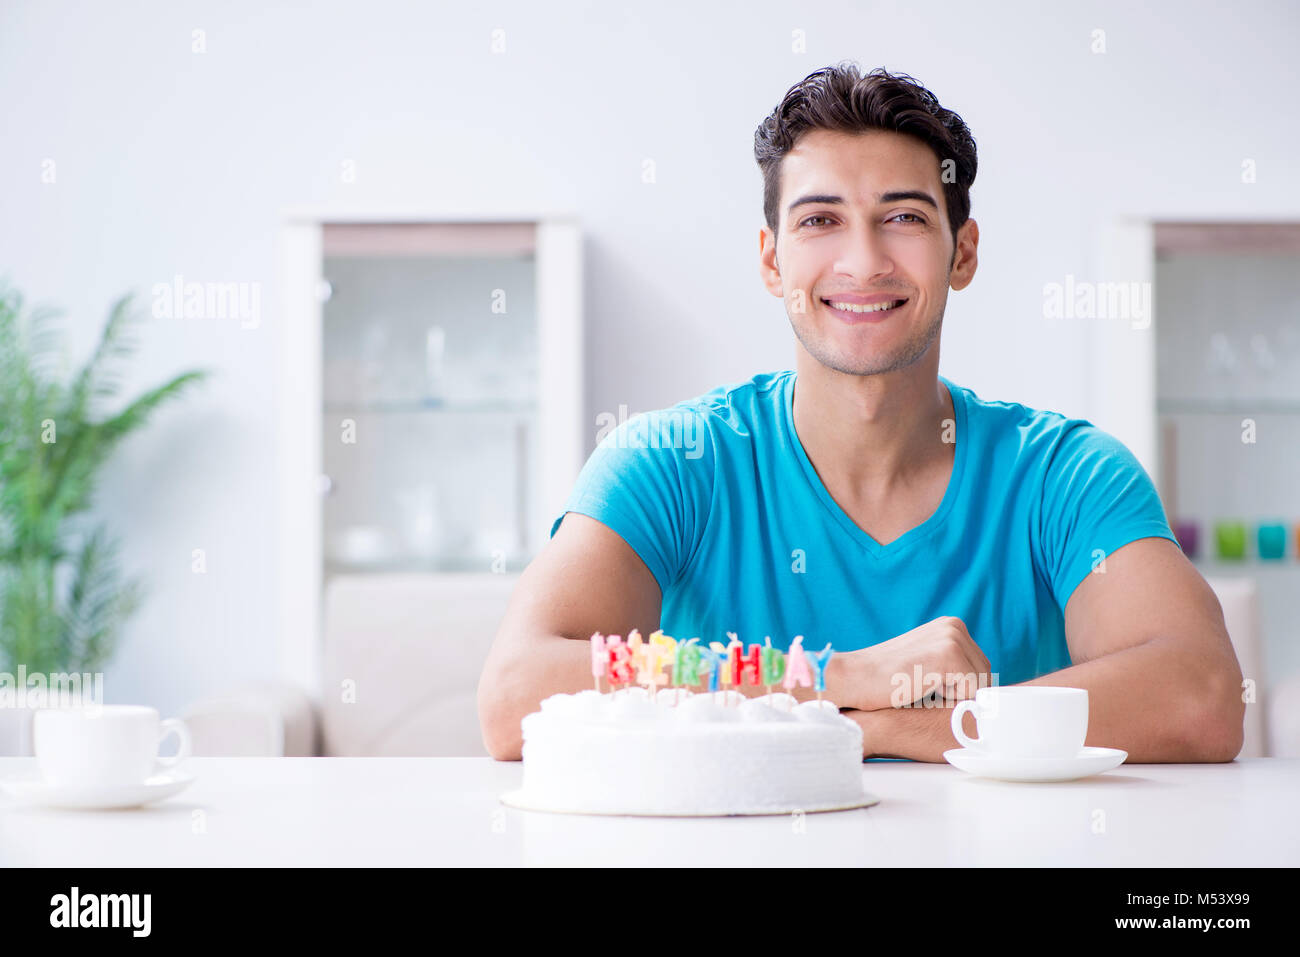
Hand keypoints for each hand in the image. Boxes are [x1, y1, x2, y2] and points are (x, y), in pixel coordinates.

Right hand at [855, 616, 991, 710]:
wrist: (855, 678)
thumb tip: (986, 695)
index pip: (981, 669)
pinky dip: (949, 701)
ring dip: (954, 697)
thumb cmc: (886, 681)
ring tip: (922, 687)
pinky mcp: (948, 655)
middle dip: (962, 694)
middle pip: (986, 677)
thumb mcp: (926, 663)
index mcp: (951, 626)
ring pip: (980, 686)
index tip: (931, 689)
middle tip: (924, 689)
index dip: (961, 689)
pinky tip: (922, 688)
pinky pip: (971, 692)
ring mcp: (952, 638)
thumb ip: (952, 667)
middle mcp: (955, 626)